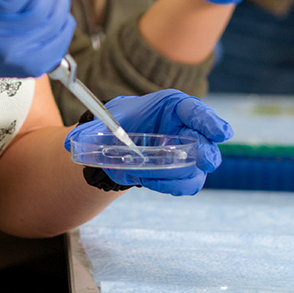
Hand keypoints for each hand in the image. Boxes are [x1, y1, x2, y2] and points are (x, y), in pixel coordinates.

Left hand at [65, 89, 231, 194]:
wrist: (118, 144)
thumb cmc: (117, 124)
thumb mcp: (102, 123)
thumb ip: (88, 131)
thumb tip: (72, 143)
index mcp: (171, 107)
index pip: (195, 111)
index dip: (210, 121)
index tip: (221, 133)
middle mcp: (186, 128)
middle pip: (207, 142)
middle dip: (205, 153)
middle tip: (200, 160)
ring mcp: (190, 152)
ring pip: (198, 168)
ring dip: (177, 174)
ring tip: (147, 172)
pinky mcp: (186, 172)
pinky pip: (187, 183)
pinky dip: (170, 185)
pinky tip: (147, 179)